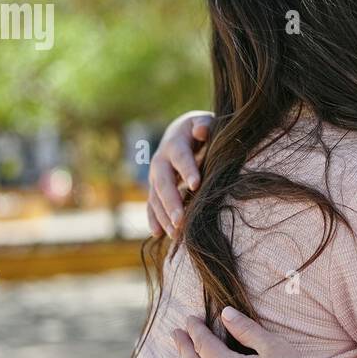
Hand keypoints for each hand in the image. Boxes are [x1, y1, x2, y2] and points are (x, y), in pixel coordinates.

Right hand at [146, 110, 212, 236]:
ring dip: (163, 216)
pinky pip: (151, 205)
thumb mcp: (203, 123)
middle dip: (171, 202)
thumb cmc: (199, 130)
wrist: (180, 134)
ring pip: (155, 197)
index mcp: (174, 144)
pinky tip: (158, 234)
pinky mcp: (155, 188)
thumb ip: (205, 125)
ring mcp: (155, 176)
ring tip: (176, 233)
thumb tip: (202, 132)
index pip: (180, 157)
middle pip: (163, 182)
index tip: (196, 185)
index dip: (187, 170)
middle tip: (181, 220)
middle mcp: (160, 161)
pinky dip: (154, 220)